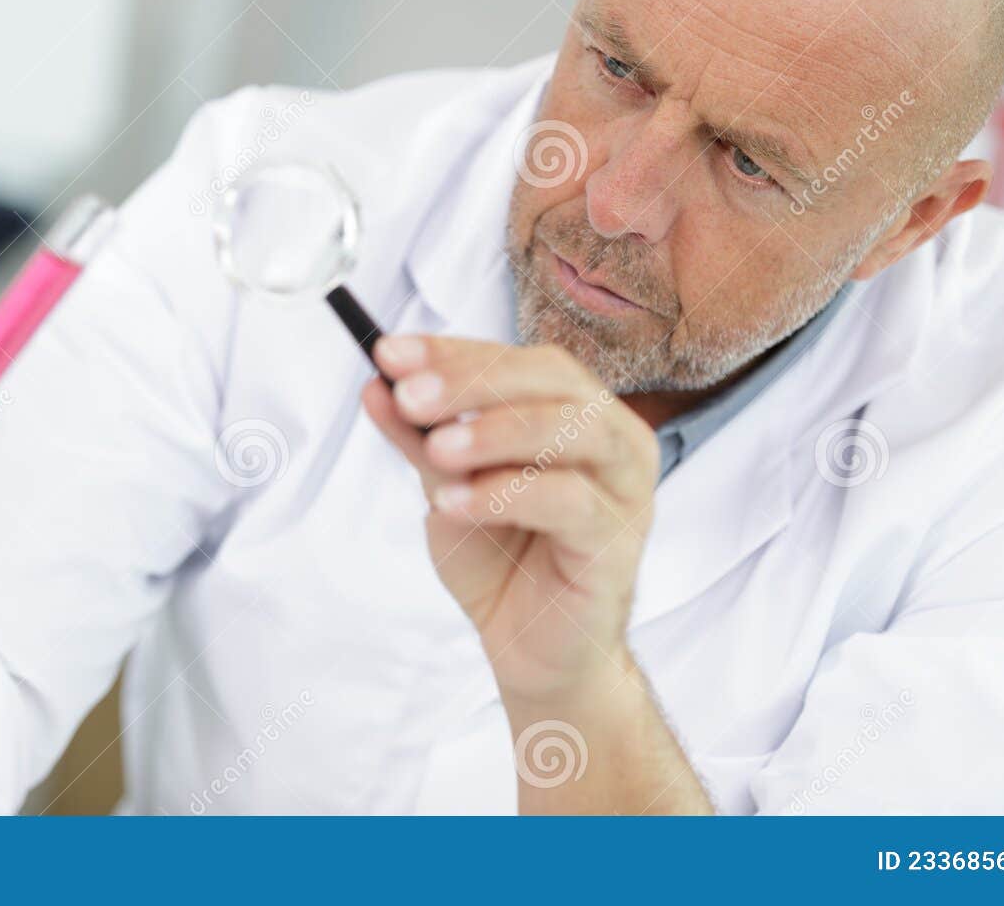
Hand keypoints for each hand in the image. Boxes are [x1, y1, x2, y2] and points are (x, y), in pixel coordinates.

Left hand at [362, 336, 659, 702]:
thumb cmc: (502, 560)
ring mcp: (624, 487)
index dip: (453, 352)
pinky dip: (508, 493)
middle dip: (473, 380)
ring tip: (436, 450)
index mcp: (574, 410)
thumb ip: (420, 438)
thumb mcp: (447, 488)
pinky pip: (570, 501)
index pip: (518, 359)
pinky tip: (458, 504)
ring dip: (494, 431)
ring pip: (570, 429)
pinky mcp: (619, 542)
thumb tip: (379, 385)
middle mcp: (611, 436)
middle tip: (410, 395)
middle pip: (551, 379)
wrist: (531, 651)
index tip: (389, 352)